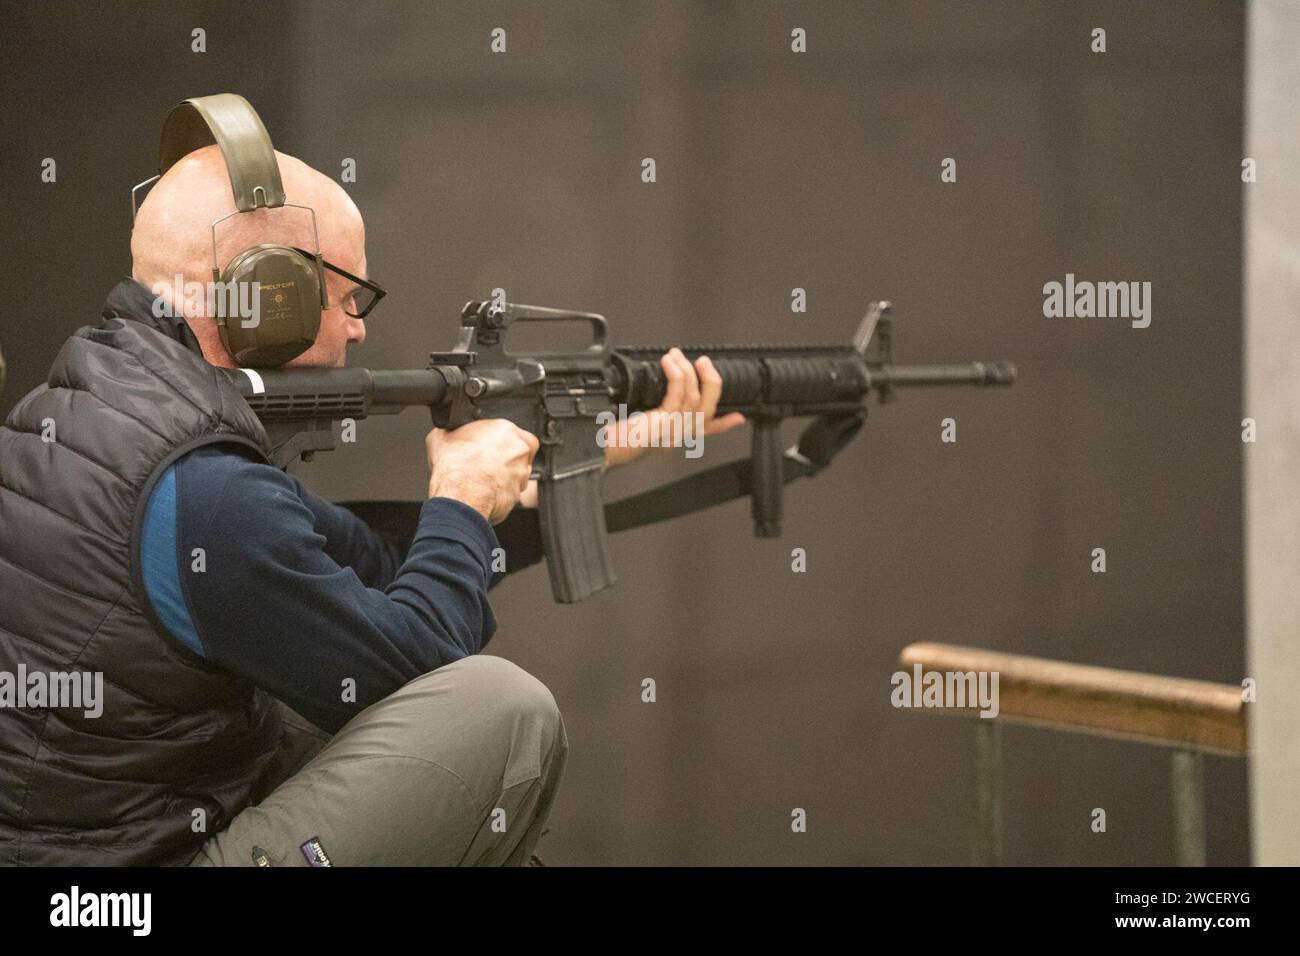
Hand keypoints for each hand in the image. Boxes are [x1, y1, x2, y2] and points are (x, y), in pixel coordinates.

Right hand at [426, 419, 539, 523]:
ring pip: (518, 474)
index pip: (514, 432)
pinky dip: (501, 493)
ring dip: (505, 476)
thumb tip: (448, 432)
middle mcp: (518, 449)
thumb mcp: (441, 436)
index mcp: (504, 429)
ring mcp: (521, 472)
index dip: (502, 441)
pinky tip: (486, 492)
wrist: (460, 494)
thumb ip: (453, 431)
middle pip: (521, 452)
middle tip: (489, 464)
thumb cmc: (454, 466)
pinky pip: (511, 492)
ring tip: (485, 480)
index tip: (491, 447)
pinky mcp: (517, 493)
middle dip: (508, 458)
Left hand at [602, 348, 746, 468]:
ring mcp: (669, 433)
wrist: (590, 450)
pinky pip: (678, 396)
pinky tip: (669, 363)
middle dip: (711, 382)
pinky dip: (677, 375)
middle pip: (708, 411)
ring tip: (677, 355)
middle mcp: (674, 438)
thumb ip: (646, 410)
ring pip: (695, 399)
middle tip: (704, 362)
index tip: (739, 417)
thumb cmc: (604, 436)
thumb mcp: (630, 420)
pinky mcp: (660, 425)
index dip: (724, 425)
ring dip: (688, 371)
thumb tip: (652, 390)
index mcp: (670, 439)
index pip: (704, 433)